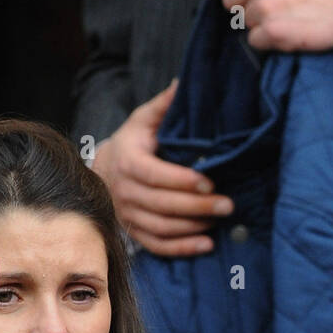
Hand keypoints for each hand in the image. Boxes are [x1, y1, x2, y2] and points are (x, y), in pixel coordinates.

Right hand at [91, 81, 233, 256]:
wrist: (105, 170)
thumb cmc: (132, 143)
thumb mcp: (142, 120)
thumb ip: (163, 106)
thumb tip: (183, 84)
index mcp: (128, 162)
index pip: (154, 175)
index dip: (181, 181)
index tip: (209, 182)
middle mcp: (125, 192)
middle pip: (162, 205)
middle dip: (197, 207)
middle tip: (228, 204)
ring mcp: (128, 215)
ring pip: (161, 227)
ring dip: (193, 227)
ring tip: (220, 220)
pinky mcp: (134, 232)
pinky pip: (158, 246)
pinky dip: (182, 248)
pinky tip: (207, 245)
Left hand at [217, 0, 332, 51]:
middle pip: (230, 2)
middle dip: (245, 7)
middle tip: (270, 9)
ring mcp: (266, 8)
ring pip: (244, 23)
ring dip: (260, 24)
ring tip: (285, 18)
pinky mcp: (275, 33)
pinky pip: (255, 41)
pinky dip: (268, 41)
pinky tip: (287, 32)